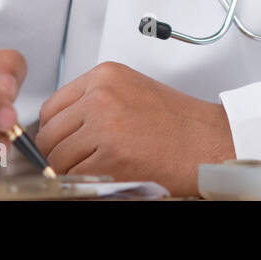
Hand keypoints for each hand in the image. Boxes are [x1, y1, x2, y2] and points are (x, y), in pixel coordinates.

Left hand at [36, 61, 234, 195]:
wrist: (210, 143)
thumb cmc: (179, 123)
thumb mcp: (132, 92)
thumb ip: (95, 101)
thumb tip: (62, 127)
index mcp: (104, 76)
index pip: (52, 107)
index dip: (55, 131)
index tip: (62, 143)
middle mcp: (101, 97)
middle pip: (50, 133)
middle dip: (59, 152)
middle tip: (79, 162)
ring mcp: (105, 127)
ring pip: (59, 158)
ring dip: (72, 170)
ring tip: (100, 168)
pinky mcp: (112, 158)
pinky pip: (77, 177)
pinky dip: (87, 182)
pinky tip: (109, 176)